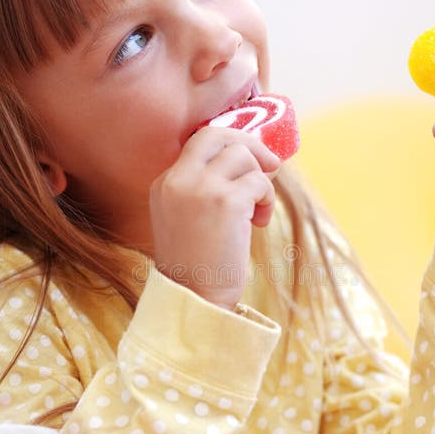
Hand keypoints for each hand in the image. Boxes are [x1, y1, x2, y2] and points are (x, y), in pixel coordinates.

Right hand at [149, 127, 279, 307]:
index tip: (250, 161)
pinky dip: (266, 199)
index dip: (230, 146)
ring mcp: (200, 188)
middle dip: (250, 145)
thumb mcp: (187, 219)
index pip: (199, 142)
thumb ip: (204, 188)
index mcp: (163, 183)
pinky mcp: (226, 202)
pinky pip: (259, 182)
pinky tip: (258, 223)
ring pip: (243, 156)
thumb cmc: (197, 266)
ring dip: (260, 181)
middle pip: (218, 134)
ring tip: (257, 212)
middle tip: (270, 166)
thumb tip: (250, 160)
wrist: (194, 298)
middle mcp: (177, 180)